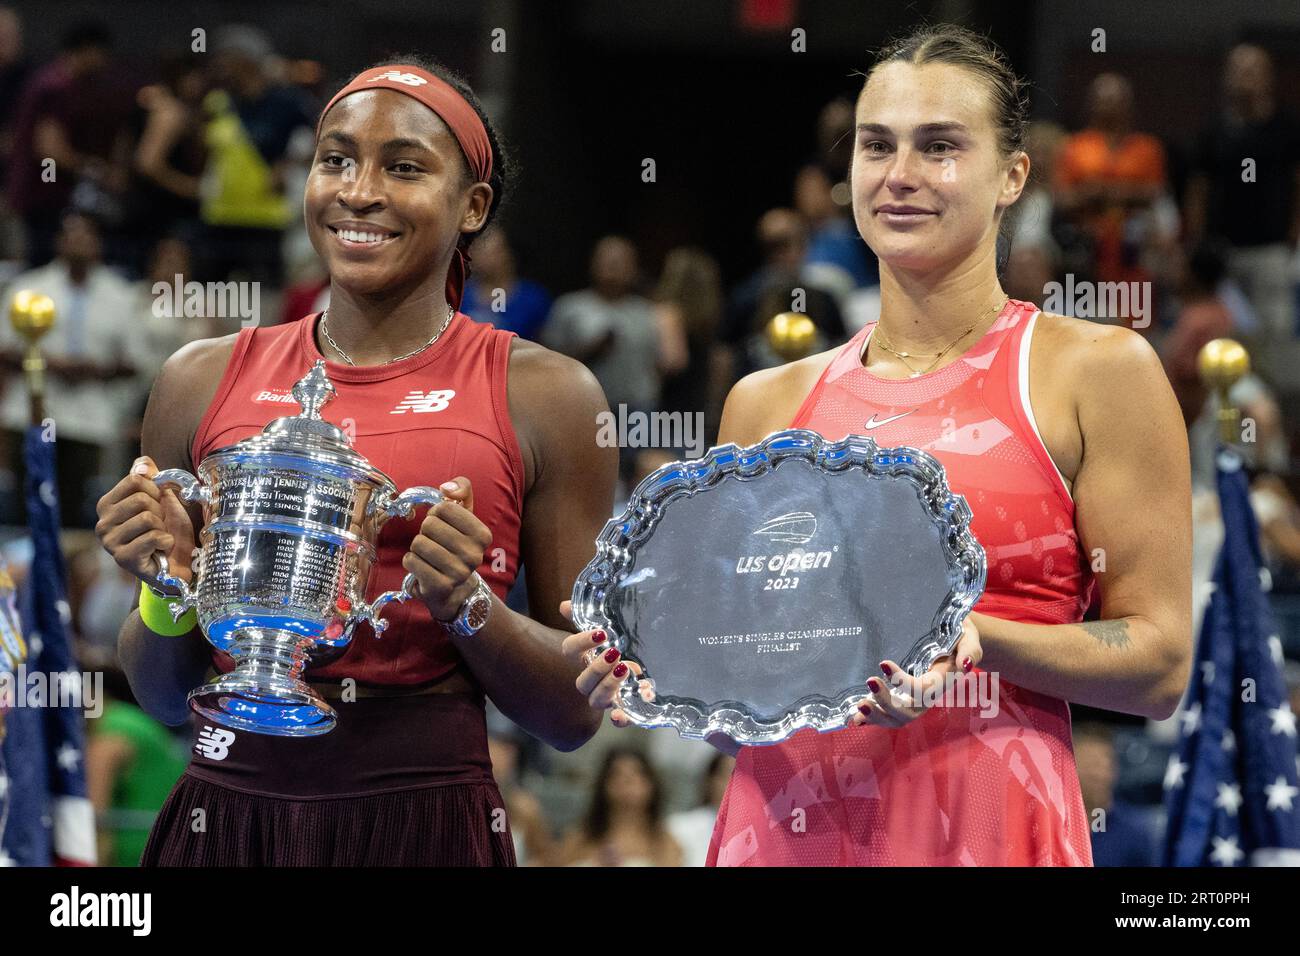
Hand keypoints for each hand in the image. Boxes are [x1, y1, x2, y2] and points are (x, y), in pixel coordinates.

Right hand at [94, 455, 196, 588]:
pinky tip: (161, 550)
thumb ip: (151, 478)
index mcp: (107, 504)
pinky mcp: (123, 558)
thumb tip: (143, 464)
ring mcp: (110, 542)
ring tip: (159, 537)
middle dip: (161, 511)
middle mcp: (102, 523)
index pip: (134, 480)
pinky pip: (153, 537)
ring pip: (148, 518)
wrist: (177, 565)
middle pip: (142, 499)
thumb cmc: (167, 530)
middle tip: (160, 525)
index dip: (156, 490)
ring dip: (163, 527)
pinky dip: (166, 542)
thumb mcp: (162, 499)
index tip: (159, 504)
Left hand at [402, 476, 492, 621]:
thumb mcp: (464, 515)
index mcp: (482, 535)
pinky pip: (411, 560)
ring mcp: (458, 573)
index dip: (436, 514)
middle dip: (425, 531)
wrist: (455, 590)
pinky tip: (422, 567)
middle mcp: (474, 554)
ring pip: (418, 543)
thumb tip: (447, 488)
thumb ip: (462, 491)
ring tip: (428, 555)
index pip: (444, 507)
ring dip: (417, 547)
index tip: (443, 526)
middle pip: (429, 524)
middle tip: (434, 543)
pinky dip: (411, 561)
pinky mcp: (440, 586)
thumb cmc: (455, 545)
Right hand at [558, 599, 652, 725]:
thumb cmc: (616, 648)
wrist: (641, 668)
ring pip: (597, 701)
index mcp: (585, 659)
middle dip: (596, 669)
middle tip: (615, 654)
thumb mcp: (606, 631)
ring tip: (625, 670)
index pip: (570, 651)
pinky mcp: (626, 708)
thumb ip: (586, 618)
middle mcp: (592, 681)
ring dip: (607, 687)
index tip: (601, 633)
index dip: (581, 643)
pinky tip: (621, 714)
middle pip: (582, 683)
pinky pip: (620, 719)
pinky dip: (621, 719)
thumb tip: (563, 605)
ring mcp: (607, 697)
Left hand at [848, 616, 982, 727]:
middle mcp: (927, 697)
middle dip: (886, 703)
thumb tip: (965, 664)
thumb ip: (971, 650)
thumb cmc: (961, 636)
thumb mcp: (970, 638)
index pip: (922, 689)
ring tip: (858, 706)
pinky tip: (855, 719)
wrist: (957, 640)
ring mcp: (915, 701)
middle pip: (907, 713)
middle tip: (869, 683)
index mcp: (942, 682)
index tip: (883, 664)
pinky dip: (871, 720)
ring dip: (876, 716)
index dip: (902, 681)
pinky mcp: (904, 699)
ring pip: (896, 719)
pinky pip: (888, 715)